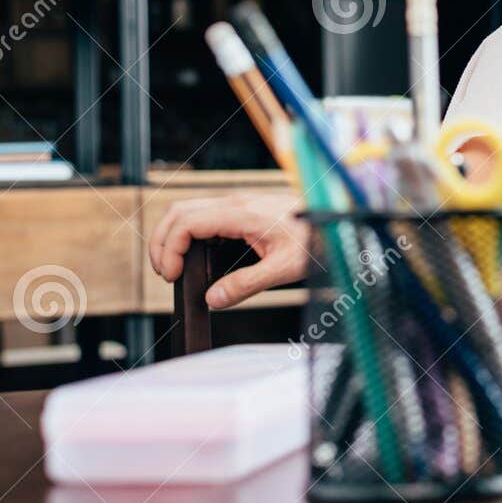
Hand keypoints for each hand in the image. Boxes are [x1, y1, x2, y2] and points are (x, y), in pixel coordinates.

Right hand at [148, 193, 310, 307]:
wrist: (338, 222)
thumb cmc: (318, 239)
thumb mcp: (285, 268)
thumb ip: (247, 284)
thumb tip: (213, 299)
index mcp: (241, 213)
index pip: (185, 223)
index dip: (169, 249)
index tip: (171, 275)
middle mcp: (236, 202)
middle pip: (178, 213)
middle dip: (162, 242)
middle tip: (165, 273)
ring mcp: (239, 204)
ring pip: (190, 211)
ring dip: (174, 236)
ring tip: (174, 266)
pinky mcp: (244, 210)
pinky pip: (206, 216)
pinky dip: (190, 233)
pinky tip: (196, 256)